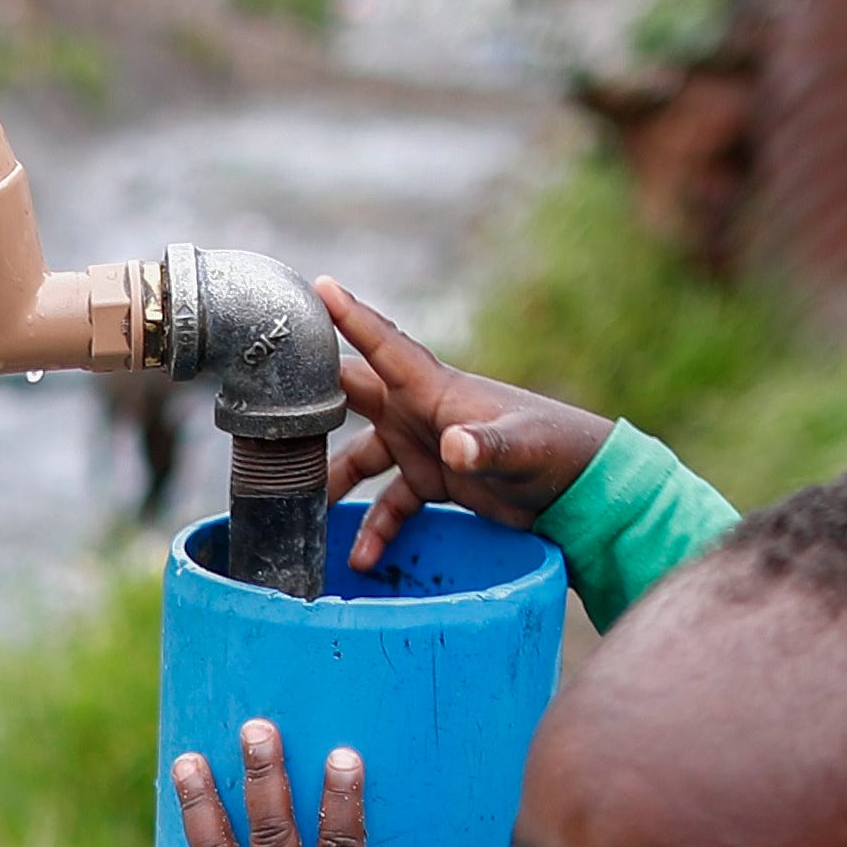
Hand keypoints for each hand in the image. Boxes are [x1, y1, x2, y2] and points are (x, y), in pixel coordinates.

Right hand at [315, 277, 616, 574]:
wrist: (581, 487)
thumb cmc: (555, 452)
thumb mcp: (520, 448)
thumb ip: (486, 446)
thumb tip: (454, 447)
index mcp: (435, 391)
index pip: (384, 347)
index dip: (350, 317)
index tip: (317, 287)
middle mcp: (420, 412)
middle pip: (353, 397)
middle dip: (311, 400)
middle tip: (265, 404)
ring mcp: (423, 446)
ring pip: (359, 459)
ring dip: (332, 485)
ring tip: (298, 514)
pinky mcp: (434, 482)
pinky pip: (388, 504)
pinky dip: (374, 530)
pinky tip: (364, 560)